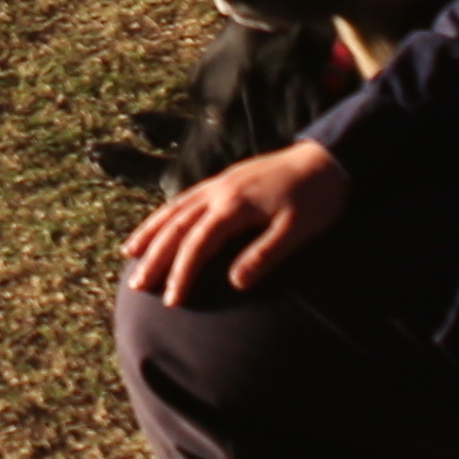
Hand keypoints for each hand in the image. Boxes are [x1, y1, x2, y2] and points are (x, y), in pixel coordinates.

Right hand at [122, 143, 344, 301]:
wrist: (329, 159)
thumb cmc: (317, 198)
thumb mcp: (299, 231)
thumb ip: (266, 255)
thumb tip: (234, 284)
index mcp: (235, 205)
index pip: (199, 243)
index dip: (182, 273)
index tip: (171, 300)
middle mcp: (220, 191)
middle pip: (178, 226)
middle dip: (155, 257)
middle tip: (137, 285)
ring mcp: (220, 183)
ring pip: (175, 208)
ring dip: (151, 232)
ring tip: (129, 254)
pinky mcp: (225, 179)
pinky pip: (185, 197)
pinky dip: (166, 213)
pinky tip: (160, 225)